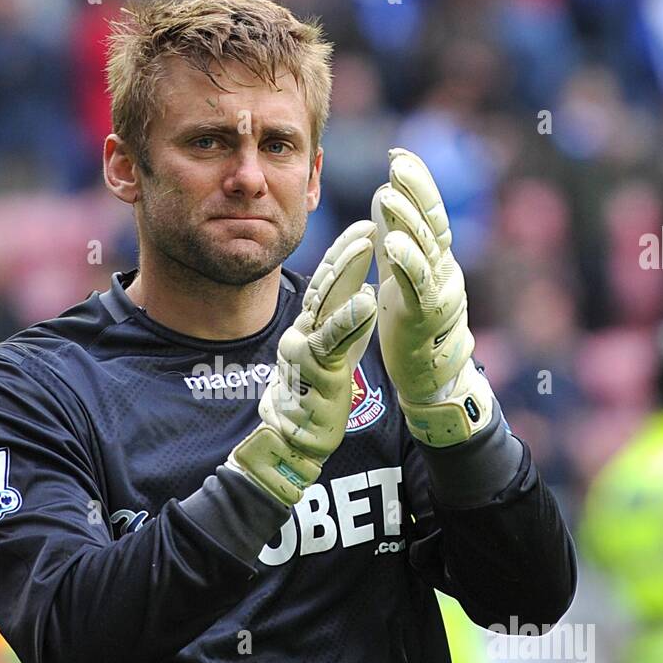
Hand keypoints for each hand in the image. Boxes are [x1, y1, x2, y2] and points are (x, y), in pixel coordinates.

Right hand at [227, 221, 378, 506]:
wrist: (295, 438)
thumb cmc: (316, 396)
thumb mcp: (337, 353)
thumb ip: (348, 323)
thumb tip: (363, 293)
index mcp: (311, 326)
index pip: (328, 283)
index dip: (344, 253)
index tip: (365, 228)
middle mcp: (303, 330)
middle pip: (325, 284)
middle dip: (346, 252)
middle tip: (368, 225)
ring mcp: (305, 348)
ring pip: (325, 304)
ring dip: (345, 272)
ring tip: (365, 247)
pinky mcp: (313, 369)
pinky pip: (332, 341)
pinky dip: (348, 319)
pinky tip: (364, 300)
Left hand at [371, 147, 493, 445]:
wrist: (427, 373)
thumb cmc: (412, 321)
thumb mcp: (399, 270)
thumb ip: (395, 234)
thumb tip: (385, 193)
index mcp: (435, 257)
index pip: (428, 212)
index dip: (417, 183)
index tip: (399, 155)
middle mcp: (443, 268)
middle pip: (434, 222)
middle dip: (417, 190)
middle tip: (399, 163)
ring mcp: (439, 291)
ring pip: (427, 249)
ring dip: (409, 220)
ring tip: (391, 193)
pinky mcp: (427, 315)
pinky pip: (418, 284)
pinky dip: (407, 260)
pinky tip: (391, 241)